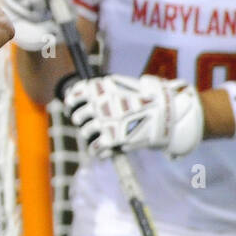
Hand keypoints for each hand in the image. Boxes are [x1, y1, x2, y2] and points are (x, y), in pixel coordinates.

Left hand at [62, 74, 203, 158]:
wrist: (164, 110)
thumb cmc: (143, 98)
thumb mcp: (120, 85)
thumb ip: (100, 90)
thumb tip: (79, 97)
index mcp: (98, 88)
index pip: (72, 97)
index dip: (72, 105)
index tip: (73, 109)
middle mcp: (97, 104)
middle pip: (78, 117)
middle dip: (83, 122)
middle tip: (90, 125)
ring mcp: (103, 121)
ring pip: (85, 133)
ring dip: (91, 135)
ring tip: (99, 136)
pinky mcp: (111, 138)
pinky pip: (95, 148)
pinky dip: (97, 150)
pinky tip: (102, 150)